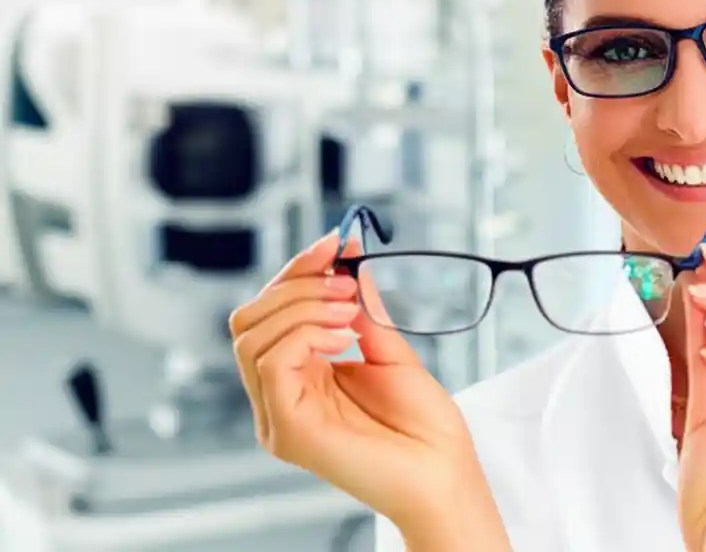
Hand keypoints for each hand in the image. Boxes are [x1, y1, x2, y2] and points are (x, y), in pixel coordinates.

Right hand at [229, 232, 509, 549]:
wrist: (446, 473)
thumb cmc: (423, 424)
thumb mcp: (389, 349)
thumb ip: (362, 307)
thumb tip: (346, 253)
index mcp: (300, 377)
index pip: (269, 313)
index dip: (296, 271)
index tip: (334, 242)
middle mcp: (280, 397)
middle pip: (249, 320)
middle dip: (295, 284)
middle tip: (345, 281)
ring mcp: (279, 416)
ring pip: (251, 336)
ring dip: (303, 307)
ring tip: (349, 310)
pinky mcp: (288, 430)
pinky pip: (272, 363)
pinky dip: (304, 333)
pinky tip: (342, 335)